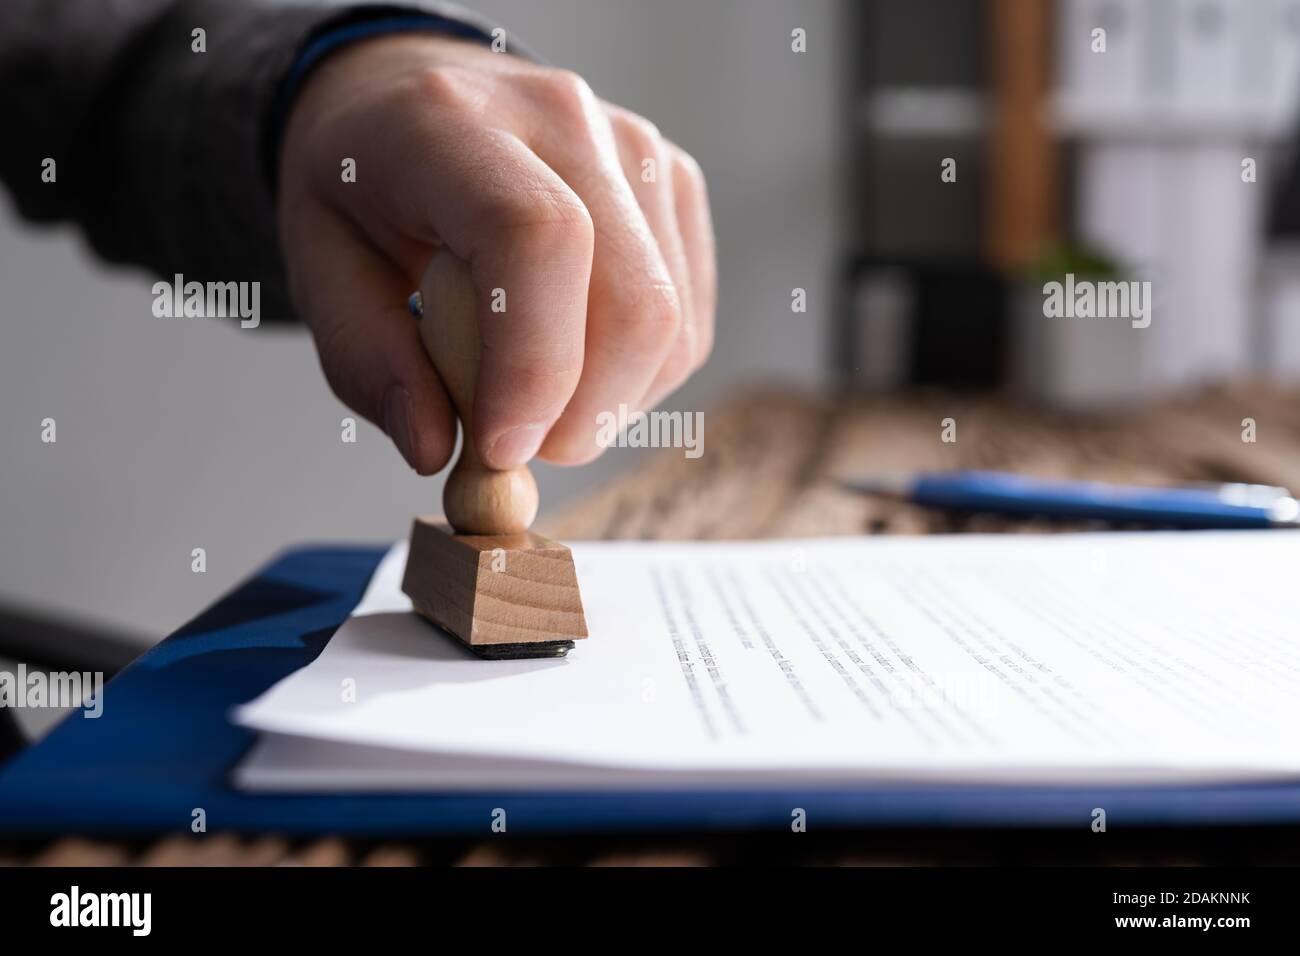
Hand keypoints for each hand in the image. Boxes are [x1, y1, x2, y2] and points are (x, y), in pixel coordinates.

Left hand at [277, 33, 715, 472]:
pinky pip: (686, 323)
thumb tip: (435, 449)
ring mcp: (635, 148)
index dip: (535, 363)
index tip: (501, 446)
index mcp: (452, 122)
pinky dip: (638, 378)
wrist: (410, 100)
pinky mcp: (675, 186)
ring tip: (536, 396)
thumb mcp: (318, 269)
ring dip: (609, 402)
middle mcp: (562, 119)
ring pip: (670, 324)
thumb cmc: (362, 188)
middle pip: (631, 298)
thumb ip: (368, 360)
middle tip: (518, 448)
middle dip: (582, 412)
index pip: (537, 238)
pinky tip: (576, 365)